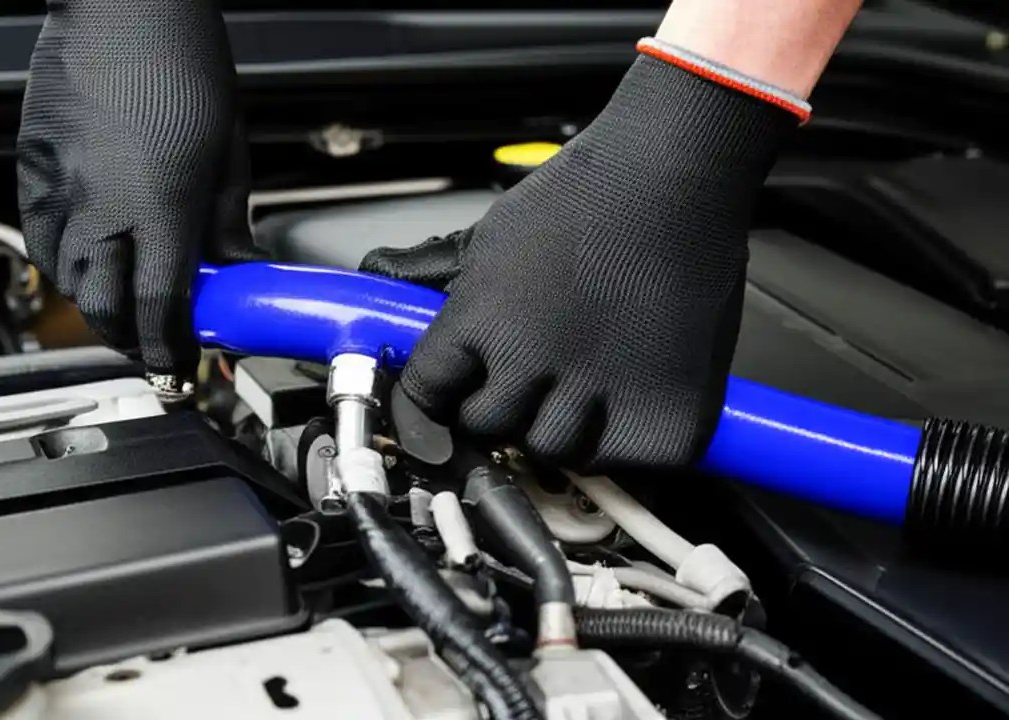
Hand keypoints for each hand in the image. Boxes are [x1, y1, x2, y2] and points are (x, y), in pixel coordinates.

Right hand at [16, 0, 260, 376]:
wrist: (125, 5)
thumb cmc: (182, 61)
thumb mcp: (228, 153)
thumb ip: (228, 225)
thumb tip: (241, 270)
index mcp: (162, 207)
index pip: (161, 311)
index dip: (171, 351)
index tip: (180, 365)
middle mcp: (102, 206)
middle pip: (105, 310)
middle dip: (131, 341)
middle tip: (153, 344)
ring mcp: (59, 189)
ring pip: (64, 282)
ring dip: (95, 305)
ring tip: (122, 303)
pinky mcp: (32, 170)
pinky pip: (38, 240)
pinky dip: (60, 264)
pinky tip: (85, 260)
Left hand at [365, 55, 794, 466]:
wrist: (677, 175)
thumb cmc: (587, 195)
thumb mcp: (490, 234)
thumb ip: (434, 274)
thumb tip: (378, 272)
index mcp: (480, 322)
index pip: (427, 397)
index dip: (439, 400)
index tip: (452, 401)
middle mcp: (532, 365)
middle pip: (489, 430)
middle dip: (503, 409)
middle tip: (535, 380)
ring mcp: (599, 394)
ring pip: (554, 453)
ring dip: (563, 428)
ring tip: (587, 383)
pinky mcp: (663, 417)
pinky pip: (626, 462)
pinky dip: (628, 442)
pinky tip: (632, 398)